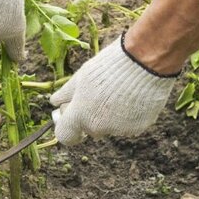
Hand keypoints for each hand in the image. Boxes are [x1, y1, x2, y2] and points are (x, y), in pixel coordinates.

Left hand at [50, 34, 178, 145]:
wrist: (144, 62)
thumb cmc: (108, 66)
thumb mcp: (80, 77)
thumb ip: (66, 94)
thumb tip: (54, 102)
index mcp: (80, 115)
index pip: (64, 136)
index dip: (65, 127)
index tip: (68, 116)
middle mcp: (98, 128)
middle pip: (88, 128)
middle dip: (89, 115)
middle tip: (97, 93)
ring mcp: (119, 130)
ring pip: (109, 126)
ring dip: (109, 114)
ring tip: (118, 91)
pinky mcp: (138, 128)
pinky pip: (127, 125)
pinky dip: (127, 114)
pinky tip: (131, 96)